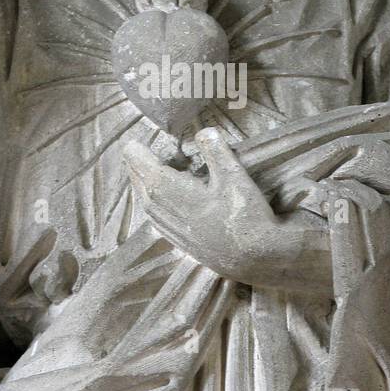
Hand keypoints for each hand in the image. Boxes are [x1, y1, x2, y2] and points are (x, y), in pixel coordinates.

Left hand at [124, 127, 332, 297]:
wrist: (257, 259)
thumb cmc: (246, 215)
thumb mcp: (234, 176)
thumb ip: (216, 152)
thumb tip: (203, 131)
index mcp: (177, 194)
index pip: (148, 171)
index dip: (137, 157)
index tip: (132, 144)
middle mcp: (171, 215)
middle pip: (144, 190)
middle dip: (136, 171)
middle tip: (133, 156)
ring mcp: (177, 233)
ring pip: (150, 209)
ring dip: (141, 190)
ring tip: (140, 177)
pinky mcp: (185, 246)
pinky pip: (159, 224)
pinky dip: (152, 210)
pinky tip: (157, 209)